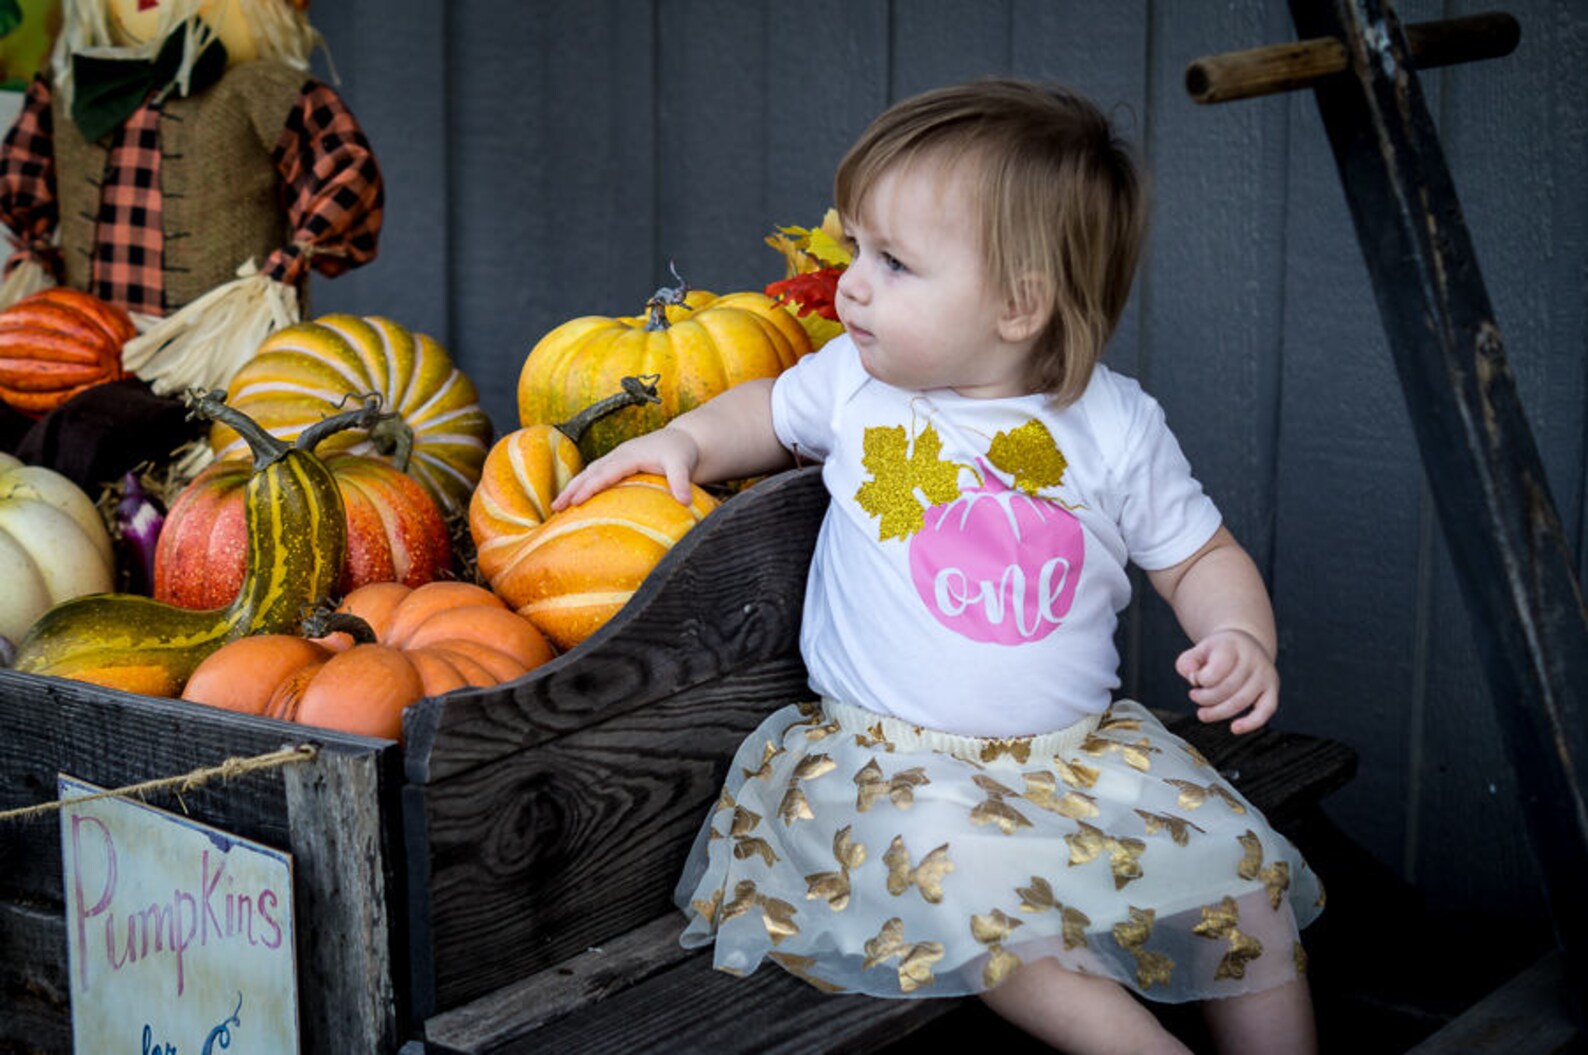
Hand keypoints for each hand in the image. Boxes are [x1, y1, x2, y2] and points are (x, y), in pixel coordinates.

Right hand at [551, 427, 701, 509]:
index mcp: (629, 455)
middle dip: (572, 489)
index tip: (575, 501)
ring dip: (572, 488)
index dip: (590, 487)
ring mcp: (616, 458)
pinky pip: (595, 474)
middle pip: (590, 472)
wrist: (683, 440)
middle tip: (555, 508)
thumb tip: (685, 501)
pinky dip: (582, 485)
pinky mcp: (617, 464)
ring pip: (589, 473)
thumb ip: (681, 481)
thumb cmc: (681, 452)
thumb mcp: (683, 465)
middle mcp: (618, 455)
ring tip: (557, 506)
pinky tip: (574, 499)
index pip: (605, 473)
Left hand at [1174, 628, 1277, 734]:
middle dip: (1205, 698)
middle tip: (1194, 695)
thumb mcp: (1199, 650)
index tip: (1194, 679)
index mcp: (1233, 646)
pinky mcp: (1272, 689)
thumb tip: (1190, 675)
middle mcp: (1253, 659)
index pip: (1217, 669)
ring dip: (1218, 712)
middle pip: (1227, 688)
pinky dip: (1251, 723)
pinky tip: (1235, 728)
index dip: (1201, 679)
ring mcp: (1265, 674)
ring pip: (1241, 701)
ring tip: (1203, 713)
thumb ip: (1188, 662)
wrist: (1245, 646)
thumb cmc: (1219, 652)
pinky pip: (1266, 710)